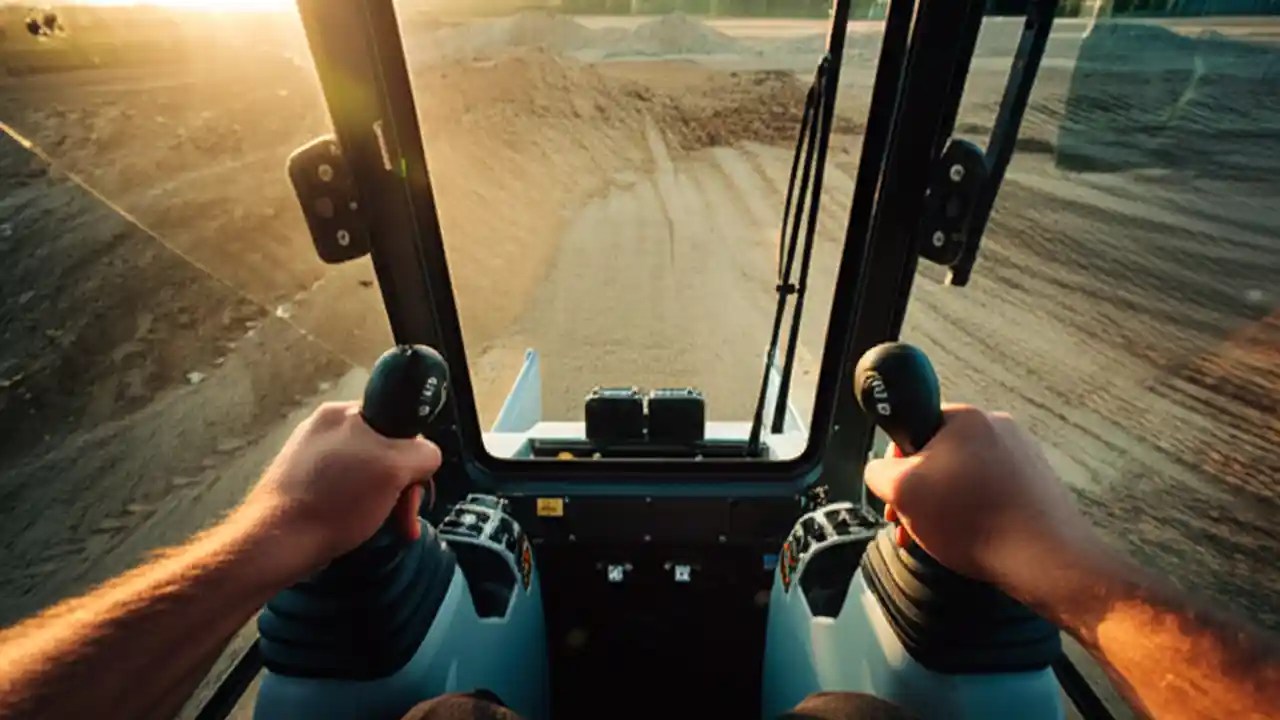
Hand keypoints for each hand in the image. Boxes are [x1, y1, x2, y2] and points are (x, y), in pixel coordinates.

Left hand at [235, 402, 441, 579]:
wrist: (276, 543)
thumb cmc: (335, 502)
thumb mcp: (394, 468)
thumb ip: (422, 454)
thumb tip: (425, 459)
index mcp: (342, 413)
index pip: (398, 422)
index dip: (411, 454)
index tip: (410, 483)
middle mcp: (325, 429)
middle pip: (385, 451)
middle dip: (400, 485)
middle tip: (403, 516)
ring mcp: (311, 459)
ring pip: (368, 474)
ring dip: (384, 501)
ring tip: (384, 527)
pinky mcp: (301, 486)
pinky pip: (345, 491)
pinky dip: (360, 510)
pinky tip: (359, 528)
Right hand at [863, 404, 1103, 596]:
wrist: (1044, 559)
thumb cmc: (974, 520)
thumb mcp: (902, 492)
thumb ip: (879, 472)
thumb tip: (881, 471)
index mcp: (967, 419)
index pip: (915, 426)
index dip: (897, 462)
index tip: (896, 493)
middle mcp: (999, 428)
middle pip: (940, 454)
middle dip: (920, 490)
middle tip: (910, 522)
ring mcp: (1023, 456)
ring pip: (965, 477)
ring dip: (945, 505)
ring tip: (941, 537)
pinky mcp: (1037, 485)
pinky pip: (991, 493)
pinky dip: (975, 513)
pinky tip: (971, 539)